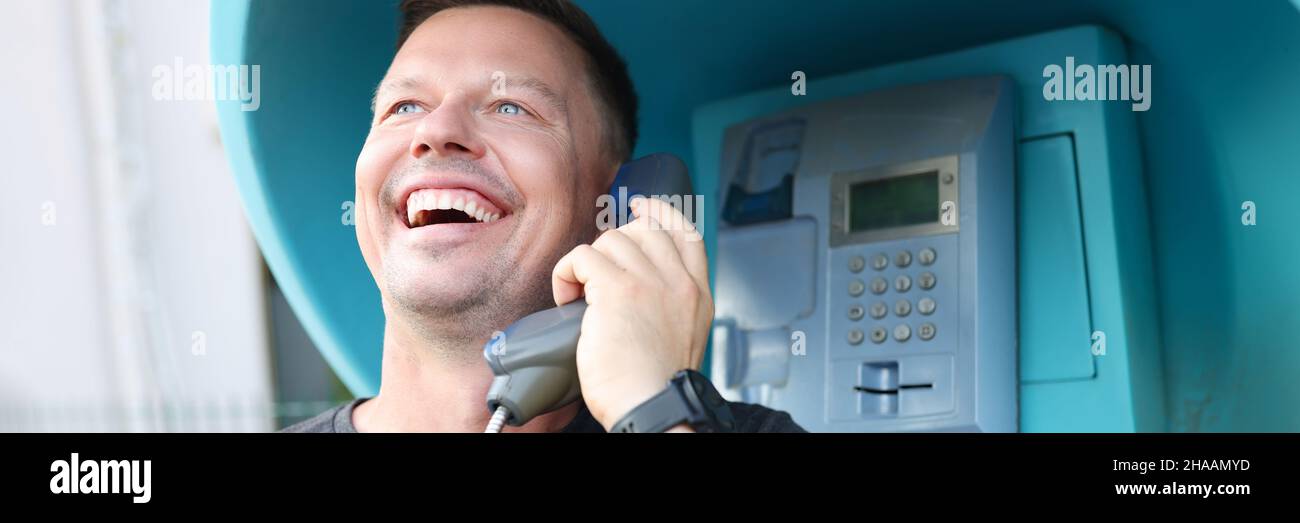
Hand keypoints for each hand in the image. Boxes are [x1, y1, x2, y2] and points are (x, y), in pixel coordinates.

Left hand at [551, 196, 711, 430]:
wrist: (652, 407)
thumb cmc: (656, 389)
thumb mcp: (682, 339)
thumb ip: (670, 309)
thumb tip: (636, 292)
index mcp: (697, 295)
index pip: (686, 233)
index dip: (661, 211)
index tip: (641, 206)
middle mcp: (678, 283)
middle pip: (645, 228)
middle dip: (614, 240)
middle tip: (593, 266)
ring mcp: (650, 282)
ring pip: (612, 239)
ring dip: (588, 262)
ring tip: (580, 296)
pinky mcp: (617, 289)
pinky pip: (582, 257)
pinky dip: (566, 274)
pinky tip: (567, 299)